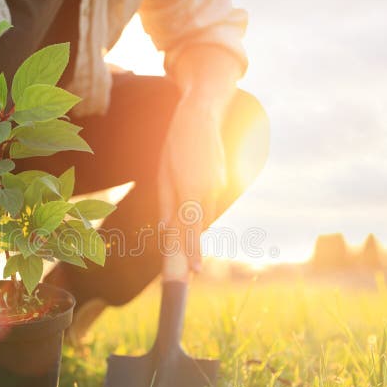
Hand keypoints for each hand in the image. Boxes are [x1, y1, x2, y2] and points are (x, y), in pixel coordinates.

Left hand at [159, 95, 226, 274]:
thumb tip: (165, 229)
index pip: (190, 228)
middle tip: (191, 267)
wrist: (201, 115)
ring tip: (185, 229)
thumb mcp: (163, 173)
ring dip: (195, 224)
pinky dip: (200, 207)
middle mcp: (208, 190)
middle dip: (194, 244)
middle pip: (200, 226)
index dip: (192, 251)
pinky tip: (191, 195)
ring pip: (205, 214)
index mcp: (190, 190)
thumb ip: (166, 203)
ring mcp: (219, 185)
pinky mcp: (222, 179)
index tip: (195, 271)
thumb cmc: (175, 143)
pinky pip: (209, 200)